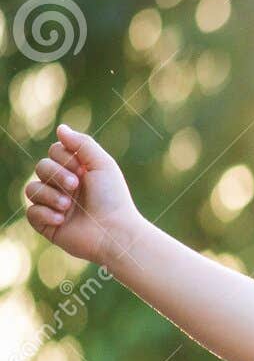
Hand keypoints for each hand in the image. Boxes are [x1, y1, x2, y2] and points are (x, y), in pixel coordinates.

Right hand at [24, 123, 143, 267]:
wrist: (115, 233)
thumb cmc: (112, 198)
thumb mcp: (102, 164)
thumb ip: (82, 144)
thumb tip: (61, 128)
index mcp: (77, 171)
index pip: (54, 152)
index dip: (63, 157)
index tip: (82, 170)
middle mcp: (64, 187)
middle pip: (41, 167)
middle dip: (56, 174)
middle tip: (76, 186)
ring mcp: (55, 205)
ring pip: (32, 189)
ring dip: (50, 195)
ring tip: (68, 206)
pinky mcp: (48, 225)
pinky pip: (31, 212)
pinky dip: (45, 213)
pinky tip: (62, 220)